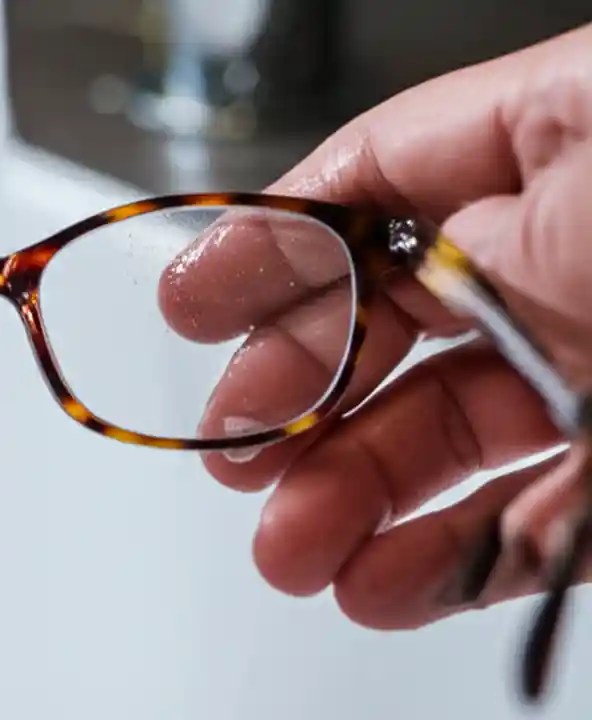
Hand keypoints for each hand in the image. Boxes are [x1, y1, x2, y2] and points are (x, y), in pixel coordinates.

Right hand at [158, 24, 591, 628]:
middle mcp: (563, 268)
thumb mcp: (576, 145)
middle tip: (236, 462)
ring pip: (450, 446)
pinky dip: (457, 563)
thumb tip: (257, 255)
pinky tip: (385, 584)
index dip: (269, 256)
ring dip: (356, 505)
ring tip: (290, 552)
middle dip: (299, 407)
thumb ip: (407, 193)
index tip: (194, 311)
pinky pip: (537, 527)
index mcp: (543, 164)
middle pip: (389, 340)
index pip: (368, 203)